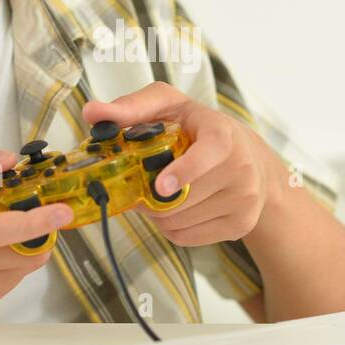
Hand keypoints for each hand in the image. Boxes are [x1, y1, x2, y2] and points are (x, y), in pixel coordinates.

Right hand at [0, 132, 72, 320]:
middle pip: (18, 249)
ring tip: (4, 227)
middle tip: (37, 208)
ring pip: (24, 265)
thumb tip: (7, 160)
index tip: (61, 212)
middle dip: (39, 227)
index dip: (33, 222)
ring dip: (29, 243)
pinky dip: (15, 259)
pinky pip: (16, 278)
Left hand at [82, 81, 283, 246]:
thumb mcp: (170, 106)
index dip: (182, 172)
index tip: (160, 185)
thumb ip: (131, 108)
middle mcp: (240, 169)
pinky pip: (188, 237)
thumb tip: (92, 112)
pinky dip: (172, 228)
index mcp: (223, 136)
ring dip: (159, 213)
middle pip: (181, 199)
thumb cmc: (201, 128)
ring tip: (161, 194)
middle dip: (151, 197)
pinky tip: (176, 208)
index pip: (207, 156)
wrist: (252, 160)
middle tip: (143, 185)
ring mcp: (244, 200)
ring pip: (180, 221)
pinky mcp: (241, 225)